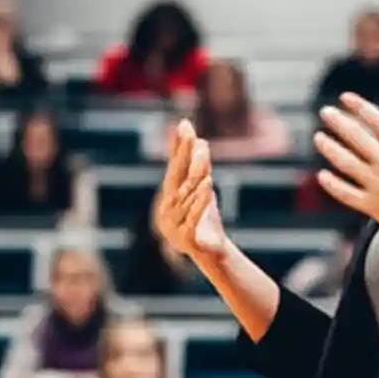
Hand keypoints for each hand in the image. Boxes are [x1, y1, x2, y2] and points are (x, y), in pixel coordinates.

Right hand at [154, 120, 227, 261]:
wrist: (211, 253)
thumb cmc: (203, 218)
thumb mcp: (201, 190)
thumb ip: (198, 166)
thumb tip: (198, 139)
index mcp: (169, 197)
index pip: (174, 167)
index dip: (178, 146)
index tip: (184, 124)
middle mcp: (167, 210)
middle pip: (175, 179)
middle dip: (183, 155)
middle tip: (191, 135)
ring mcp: (174, 225)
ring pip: (185, 197)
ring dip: (194, 176)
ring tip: (203, 157)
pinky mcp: (186, 239)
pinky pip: (193, 217)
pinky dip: (200, 201)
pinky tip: (208, 185)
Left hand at [314, 93, 378, 249]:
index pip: (377, 120)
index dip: (359, 106)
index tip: (345, 98)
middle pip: (356, 136)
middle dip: (338, 121)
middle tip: (325, 112)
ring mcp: (378, 185)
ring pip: (346, 162)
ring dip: (329, 148)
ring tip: (318, 137)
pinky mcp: (372, 206)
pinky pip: (346, 193)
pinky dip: (332, 184)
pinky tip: (321, 175)